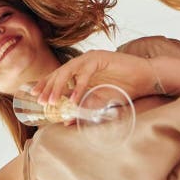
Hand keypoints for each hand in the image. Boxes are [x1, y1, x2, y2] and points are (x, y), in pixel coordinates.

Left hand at [32, 50, 151, 105]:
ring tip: (52, 101)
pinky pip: (84, 73)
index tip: (34, 96)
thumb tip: (66, 122)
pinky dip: (77, 87)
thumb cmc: (123, 88)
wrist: (145, 78)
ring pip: (67, 71)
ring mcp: (90, 58)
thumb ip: (83, 109)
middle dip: (47, 87)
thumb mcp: (100, 102)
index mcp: (80, 70)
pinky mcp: (100, 58)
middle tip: (40, 101)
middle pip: (59, 73)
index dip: (45, 85)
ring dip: (58, 87)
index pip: (58, 76)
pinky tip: (72, 100)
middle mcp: (82, 62)